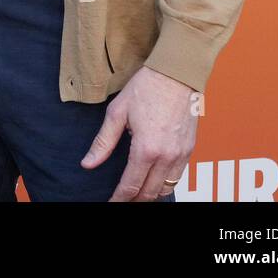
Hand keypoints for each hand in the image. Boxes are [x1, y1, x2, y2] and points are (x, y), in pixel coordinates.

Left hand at [81, 65, 197, 200]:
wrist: (175, 74)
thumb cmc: (145, 89)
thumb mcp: (117, 113)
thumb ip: (103, 142)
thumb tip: (88, 163)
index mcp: (146, 149)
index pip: (131, 185)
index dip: (119, 198)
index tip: (111, 203)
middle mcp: (166, 157)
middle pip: (149, 193)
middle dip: (134, 199)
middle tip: (121, 199)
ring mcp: (181, 154)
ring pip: (166, 188)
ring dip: (150, 194)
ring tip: (136, 192)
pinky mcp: (190, 149)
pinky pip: (178, 177)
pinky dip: (165, 183)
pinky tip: (154, 179)